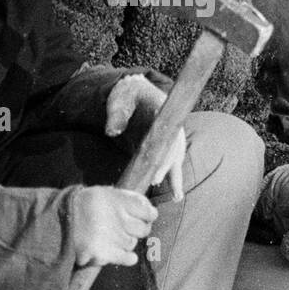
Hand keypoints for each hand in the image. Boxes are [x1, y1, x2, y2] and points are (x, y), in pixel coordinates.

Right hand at [69, 186, 156, 267]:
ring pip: (133, 243)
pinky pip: (128, 258)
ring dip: (125, 242)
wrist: (55, 222)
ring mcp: (112, 237)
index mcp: (117, 200)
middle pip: (143, 229)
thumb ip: (125, 199)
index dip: (148, 215)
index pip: (148, 211)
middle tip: (126, 228)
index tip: (145, 216)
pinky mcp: (104, 254)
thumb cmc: (81, 206)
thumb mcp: (103, 194)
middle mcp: (117, 218)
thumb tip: (149, 211)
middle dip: (138, 229)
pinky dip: (127, 257)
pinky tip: (119, 252)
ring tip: (111, 237)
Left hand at [104, 74, 184, 199]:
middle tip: (155, 180)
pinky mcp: (164, 147)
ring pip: (175, 160)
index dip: (163, 155)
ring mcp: (170, 138)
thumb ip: (116, 115)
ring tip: (177, 197)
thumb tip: (111, 132)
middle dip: (166, 167)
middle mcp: (172, 128)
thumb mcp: (120, 100)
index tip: (155, 167)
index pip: (167, 138)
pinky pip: (171, 164)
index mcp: (165, 115)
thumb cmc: (128, 95)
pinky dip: (174, 179)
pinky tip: (176, 196)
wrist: (135, 92)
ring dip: (175, 178)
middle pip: (173, 151)